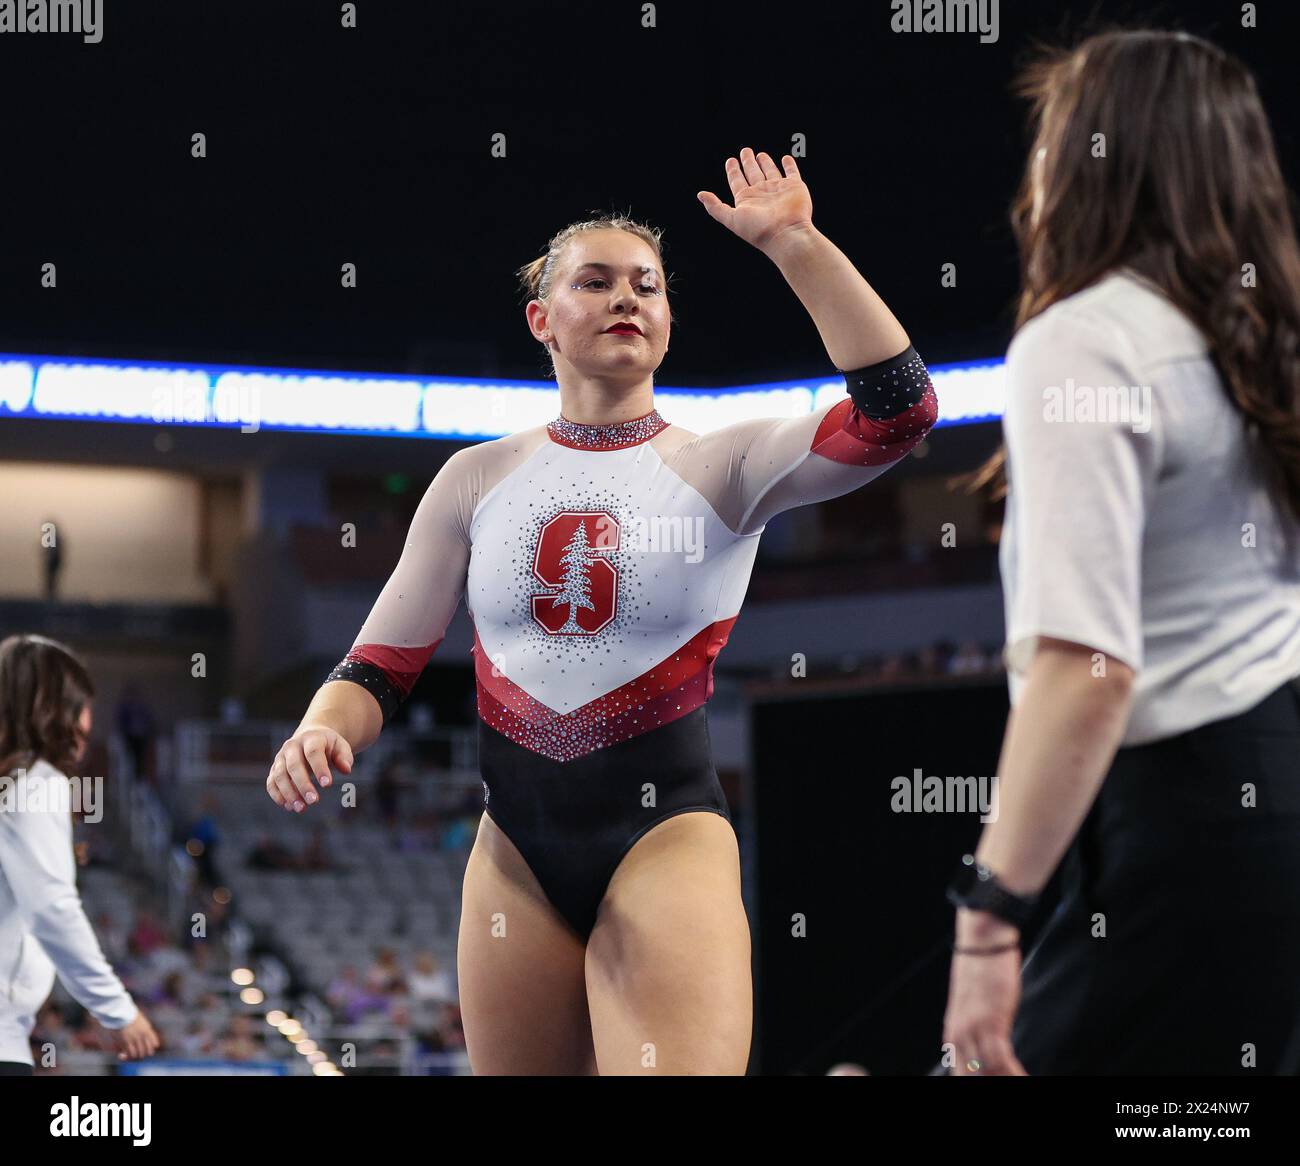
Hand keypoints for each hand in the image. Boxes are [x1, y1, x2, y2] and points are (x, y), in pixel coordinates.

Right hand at [111, 1010, 160, 1060]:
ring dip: (133, 1057)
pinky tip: (121, 1055)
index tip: (144, 1049)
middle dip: (142, 1055)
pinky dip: (126, 1057)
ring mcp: (135, 1039)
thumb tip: (144, 1032)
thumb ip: (144, 1028)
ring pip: (138, 1055)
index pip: (154, 1044)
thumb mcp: (141, 1020)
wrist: (120, 1012)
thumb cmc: (128, 1014)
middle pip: (147, 1052)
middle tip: (135, 1054)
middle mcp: (143, 1036)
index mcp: (147, 1030)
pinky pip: (129, 1054)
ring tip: (127, 1055)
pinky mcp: (126, 1042)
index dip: (150, 1048)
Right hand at [266, 724, 353, 812]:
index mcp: (311, 738)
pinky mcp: (274, 769)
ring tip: (301, 808)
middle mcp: (292, 746)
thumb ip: (344, 757)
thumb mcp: (341, 746)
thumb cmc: (328, 745)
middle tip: (314, 801)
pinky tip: (289, 807)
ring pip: (279, 775)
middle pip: (293, 765)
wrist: (310, 737)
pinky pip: (271, 782)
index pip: (313, 753)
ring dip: (289, 793)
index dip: (320, 769)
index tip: (328, 785)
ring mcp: (281, 757)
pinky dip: (277, 795)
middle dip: (303, 785)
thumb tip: (346, 770)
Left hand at [697, 147, 812, 255]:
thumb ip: (716, 207)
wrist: (785, 234)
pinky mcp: (795, 186)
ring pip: (770, 171)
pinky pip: (792, 172)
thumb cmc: (758, 229)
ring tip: (760, 154)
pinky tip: (785, 159)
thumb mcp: (731, 218)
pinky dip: (789, 165)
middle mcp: (762, 194)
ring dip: (765, 163)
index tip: (730, 161)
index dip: (733, 171)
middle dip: (748, 162)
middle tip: (745, 151)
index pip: (737, 181)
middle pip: (752, 173)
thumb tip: (700, 195)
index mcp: (747, 200)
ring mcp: (779, 189)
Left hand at [942, 911, 1028, 1075]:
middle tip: (1015, 1083)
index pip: (959, 1075)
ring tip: (1025, 1082)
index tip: (996, 1083)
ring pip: (985, 1073)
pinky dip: (1013, 1073)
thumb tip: (989, 1052)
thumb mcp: (975, 1009)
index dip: (976, 1082)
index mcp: (953, 1035)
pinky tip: (1026, 1078)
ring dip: (1006, 1080)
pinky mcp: (989, 1021)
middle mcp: (957, 1036)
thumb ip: (978, 1032)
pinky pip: (999, 1059)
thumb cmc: (983, 974)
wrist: (983, 942)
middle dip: (991, 1083)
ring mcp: (971, 1030)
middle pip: (969, 1077)